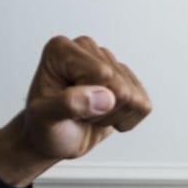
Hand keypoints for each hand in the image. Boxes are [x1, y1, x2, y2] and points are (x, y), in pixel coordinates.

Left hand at [0, 35, 152, 181]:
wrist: (54, 139)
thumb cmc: (43, 127)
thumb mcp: (44, 119)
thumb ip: (68, 104)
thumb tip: (104, 96)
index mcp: (62, 50)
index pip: (102, 74)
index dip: (90, 99)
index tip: (67, 106)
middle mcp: (87, 49)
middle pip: (121, 87)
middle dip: (102, 110)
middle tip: (78, 113)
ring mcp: (110, 62)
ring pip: (134, 97)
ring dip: (113, 116)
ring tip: (88, 113)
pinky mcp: (128, 80)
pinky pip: (144, 105)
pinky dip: (125, 120)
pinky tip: (104, 114)